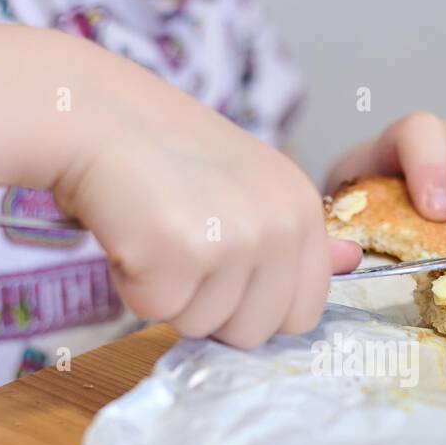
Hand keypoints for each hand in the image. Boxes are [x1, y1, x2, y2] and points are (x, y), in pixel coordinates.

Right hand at [56, 53, 360, 348]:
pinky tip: (130, 233)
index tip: (223, 268)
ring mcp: (234, 241)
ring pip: (203, 326)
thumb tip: (352, 261)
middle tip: (182, 248)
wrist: (92, 112)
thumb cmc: (164, 152)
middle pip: (255, 332)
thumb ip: (296, 232)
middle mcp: (279, 225)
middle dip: (211, 308)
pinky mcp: (178, 255)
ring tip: (155, 231)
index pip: (304, 313)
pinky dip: (132, 284)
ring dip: (169, 294)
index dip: (256, 306)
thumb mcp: (248, 183)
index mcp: (303, 209)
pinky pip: (156, 313)